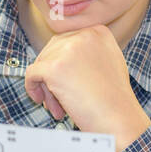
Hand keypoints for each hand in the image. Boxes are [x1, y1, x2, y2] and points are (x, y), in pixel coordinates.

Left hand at [24, 24, 150, 151]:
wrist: (118, 119)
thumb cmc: (113, 100)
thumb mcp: (107, 62)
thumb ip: (86, 52)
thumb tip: (56, 55)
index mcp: (98, 32)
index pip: (66, 41)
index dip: (62, 64)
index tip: (68, 83)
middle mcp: (84, 35)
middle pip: (52, 51)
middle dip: (52, 75)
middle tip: (59, 99)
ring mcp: (68, 50)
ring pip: (42, 64)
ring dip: (46, 87)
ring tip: (59, 107)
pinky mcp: (54, 67)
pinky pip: (32, 74)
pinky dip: (32, 88)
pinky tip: (41, 101)